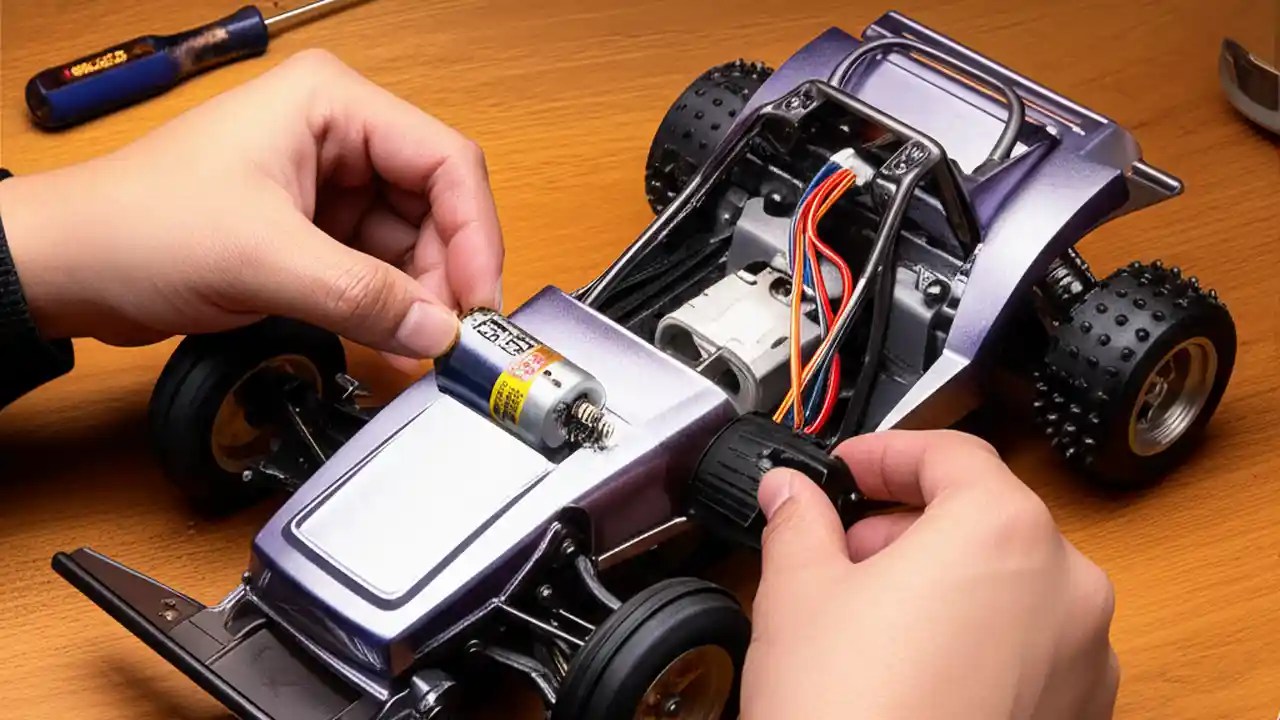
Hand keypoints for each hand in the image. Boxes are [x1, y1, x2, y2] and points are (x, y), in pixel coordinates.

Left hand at [0, 49, 502, 366]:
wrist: (70, 266)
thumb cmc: (139, 226)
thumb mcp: (264, 259)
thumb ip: (362, 297)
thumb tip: (439, 332)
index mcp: (332, 104)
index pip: (444, 160)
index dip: (473, 233)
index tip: (477, 299)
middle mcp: (339, 134)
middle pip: (435, 203)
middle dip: (446, 271)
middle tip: (448, 334)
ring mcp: (327, 182)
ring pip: (412, 240)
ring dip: (419, 293)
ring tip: (416, 343)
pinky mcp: (313, 228)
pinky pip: (377, 265)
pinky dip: (389, 303)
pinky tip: (390, 335)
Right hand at [742, 430, 1118, 719]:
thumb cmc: (849, 715)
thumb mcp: (799, 593)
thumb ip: (800, 521)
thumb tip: (793, 495)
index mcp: (1003, 532)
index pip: (950, 454)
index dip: (886, 454)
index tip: (848, 470)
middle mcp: (1066, 588)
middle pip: (984, 519)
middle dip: (908, 525)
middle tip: (842, 548)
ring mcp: (1082, 660)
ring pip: (1010, 585)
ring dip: (944, 581)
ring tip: (870, 616)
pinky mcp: (1077, 717)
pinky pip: (1028, 649)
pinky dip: (977, 638)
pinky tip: (910, 668)